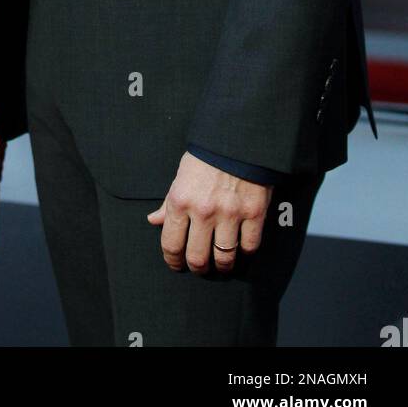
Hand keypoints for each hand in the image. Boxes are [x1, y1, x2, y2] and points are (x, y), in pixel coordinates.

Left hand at [147, 152, 272, 273]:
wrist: (238, 138)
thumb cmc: (206, 157)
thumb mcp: (181, 176)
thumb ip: (168, 203)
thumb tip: (153, 221)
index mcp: (180, 200)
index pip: (171, 244)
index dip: (172, 260)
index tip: (176, 264)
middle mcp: (203, 211)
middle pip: (197, 258)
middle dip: (197, 268)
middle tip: (200, 267)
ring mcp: (230, 214)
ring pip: (224, 258)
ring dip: (222, 266)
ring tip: (221, 264)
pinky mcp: (254, 214)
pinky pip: (249, 247)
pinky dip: (244, 253)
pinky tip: (240, 249)